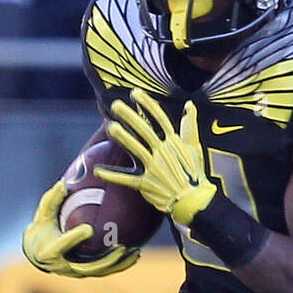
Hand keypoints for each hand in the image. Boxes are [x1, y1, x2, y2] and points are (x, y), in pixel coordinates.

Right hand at [22, 178, 140, 277]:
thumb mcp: (43, 215)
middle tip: (121, 247)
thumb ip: (52, 200)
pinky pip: (105, 271)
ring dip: (119, 264)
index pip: (63, 245)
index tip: (88, 229)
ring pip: (100, 272)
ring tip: (135, 252)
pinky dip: (121, 265)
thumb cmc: (41, 230)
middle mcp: (64, 265)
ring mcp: (76, 271)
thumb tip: (64, 184)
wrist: (38, 253)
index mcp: (50, 251)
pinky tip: (135, 255)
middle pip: (88, 267)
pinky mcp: (85, 272)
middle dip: (106, 259)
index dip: (75, 238)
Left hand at [104, 89, 216, 225]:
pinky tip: (98, 170)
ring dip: (123, 138)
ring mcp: (154, 168)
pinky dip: (112, 175)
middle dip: (130, 117)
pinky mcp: (146, 183)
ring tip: (111, 127)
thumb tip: (189, 105)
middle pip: (144, 131)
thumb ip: (189, 125)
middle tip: (116, 105)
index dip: (147, 105)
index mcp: (173, 143)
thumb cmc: (194, 173)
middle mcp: (163, 153)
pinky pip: (126, 179)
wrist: (193, 199)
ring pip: (136, 149)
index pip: (159, 119)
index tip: (135, 93)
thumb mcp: (194, 146)